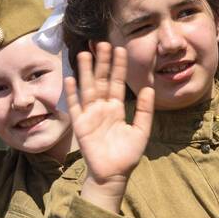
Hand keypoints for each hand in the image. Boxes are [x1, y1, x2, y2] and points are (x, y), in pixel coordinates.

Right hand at [65, 44, 154, 189]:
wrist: (113, 174)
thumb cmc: (127, 155)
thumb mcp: (141, 130)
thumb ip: (144, 110)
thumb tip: (148, 88)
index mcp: (116, 108)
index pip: (117, 83)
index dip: (118, 66)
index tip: (119, 49)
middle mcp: (102, 108)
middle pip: (101, 80)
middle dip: (101, 62)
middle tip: (101, 43)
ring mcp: (90, 115)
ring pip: (87, 88)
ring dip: (86, 71)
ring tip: (84, 53)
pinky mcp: (80, 125)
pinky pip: (75, 106)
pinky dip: (72, 93)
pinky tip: (70, 78)